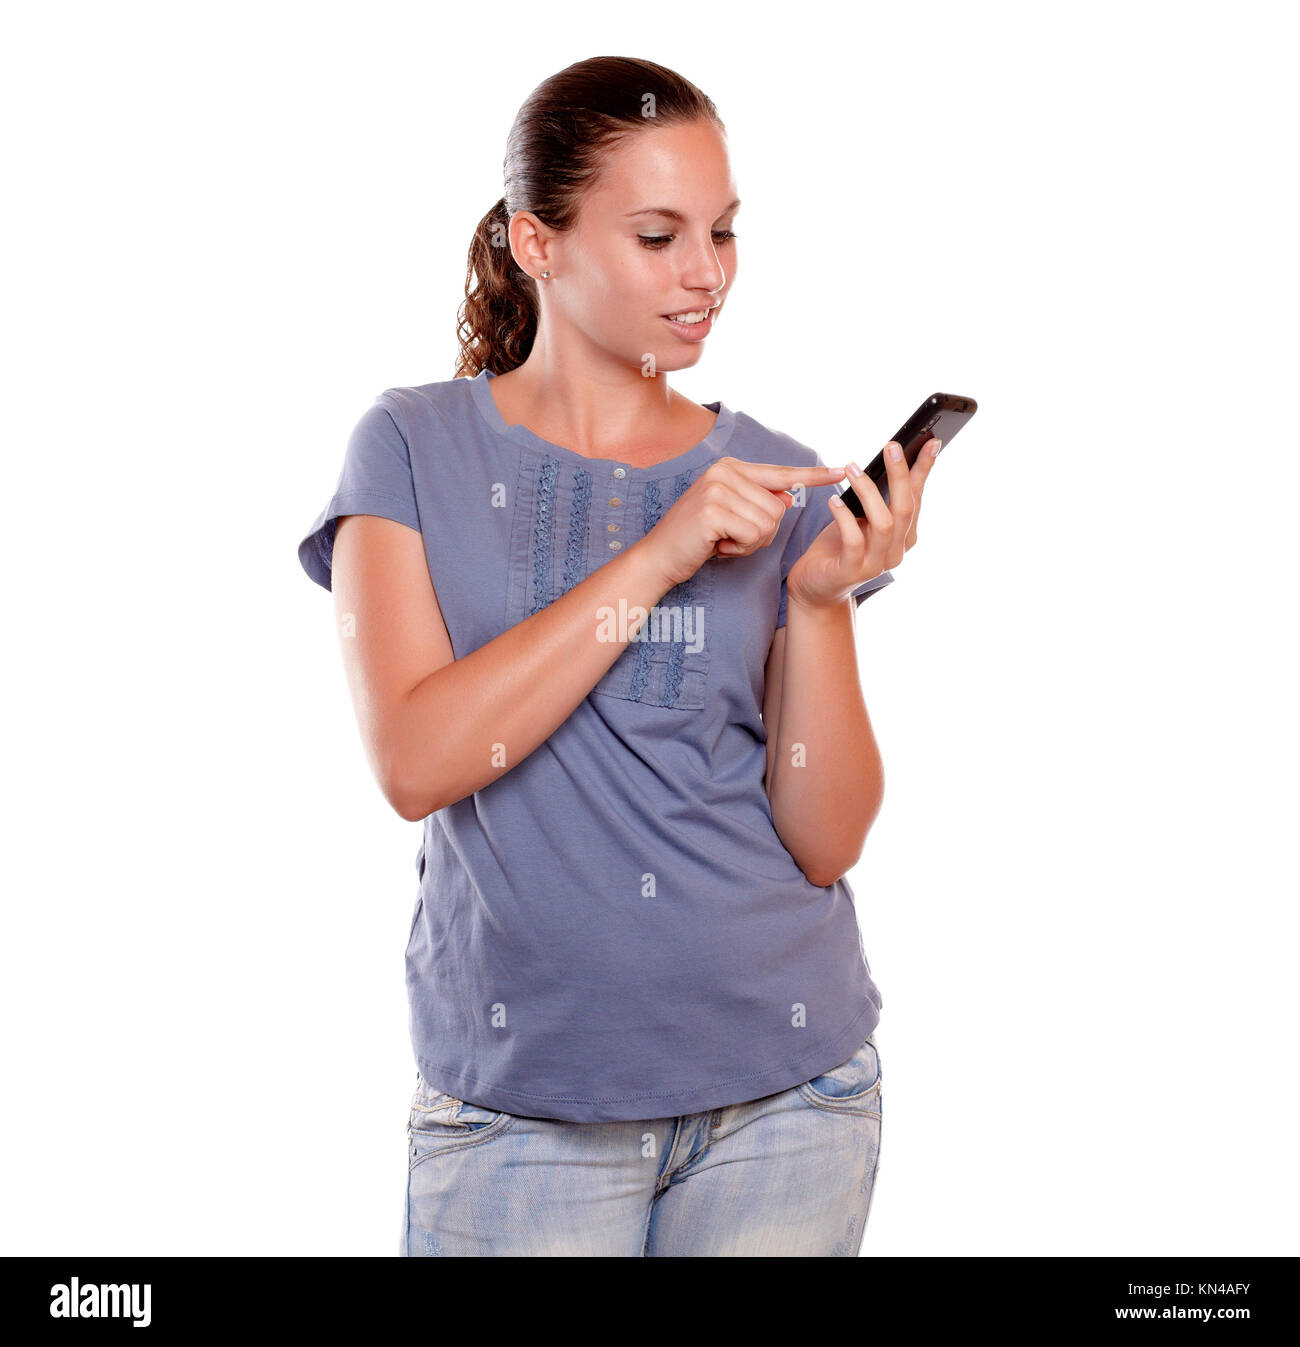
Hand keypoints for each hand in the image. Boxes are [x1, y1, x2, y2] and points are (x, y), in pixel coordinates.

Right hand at [638, 456, 845, 588]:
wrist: (659, 557)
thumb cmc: (696, 539)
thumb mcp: (731, 516)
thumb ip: (760, 503)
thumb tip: (789, 499)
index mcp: (731, 467)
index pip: (781, 472)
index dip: (813, 475)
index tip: (841, 471)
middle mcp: (725, 471)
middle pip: (778, 508)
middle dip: (761, 533)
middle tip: (730, 538)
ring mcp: (718, 488)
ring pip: (769, 523)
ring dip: (750, 543)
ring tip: (722, 541)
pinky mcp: (713, 510)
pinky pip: (753, 535)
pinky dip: (739, 549)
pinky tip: (716, 546)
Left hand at [786, 436, 941, 611]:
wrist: (816, 586)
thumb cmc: (838, 546)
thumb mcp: (861, 516)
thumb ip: (877, 497)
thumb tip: (889, 458)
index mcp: (903, 535)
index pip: (917, 496)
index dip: (924, 469)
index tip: (932, 441)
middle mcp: (896, 550)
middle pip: (905, 508)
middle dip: (900, 475)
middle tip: (891, 446)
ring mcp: (876, 563)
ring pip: (884, 523)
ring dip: (868, 492)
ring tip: (850, 469)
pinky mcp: (852, 571)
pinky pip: (854, 541)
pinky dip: (844, 518)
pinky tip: (833, 500)